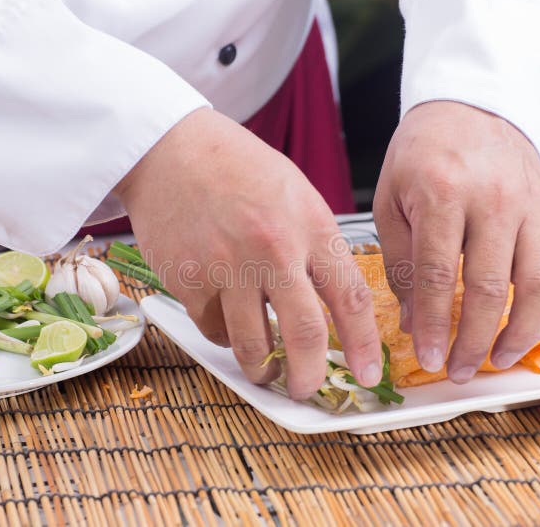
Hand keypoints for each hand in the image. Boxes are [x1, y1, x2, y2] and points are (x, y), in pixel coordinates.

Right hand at [115, 108, 382, 398]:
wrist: (170, 149)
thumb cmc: (237, 167)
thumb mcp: (296, 193)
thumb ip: (317, 244)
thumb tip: (333, 300)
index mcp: (310, 225)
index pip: (350, 298)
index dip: (364, 345)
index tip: (368, 373)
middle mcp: (273, 249)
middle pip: (304, 335)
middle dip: (310, 377)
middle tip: (308, 390)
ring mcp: (227, 267)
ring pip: (252, 345)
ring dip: (263, 370)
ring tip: (267, 371)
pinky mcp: (188, 280)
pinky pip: (213, 329)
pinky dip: (224, 336)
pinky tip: (227, 323)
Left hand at [373, 101, 539, 383]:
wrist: (472, 107)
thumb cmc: (421, 155)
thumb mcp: (391, 199)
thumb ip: (399, 261)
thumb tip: (413, 322)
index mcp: (441, 192)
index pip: (439, 274)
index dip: (435, 324)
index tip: (429, 358)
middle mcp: (492, 200)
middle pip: (490, 286)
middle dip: (473, 340)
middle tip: (457, 370)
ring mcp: (530, 206)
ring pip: (536, 284)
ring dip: (520, 333)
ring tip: (498, 361)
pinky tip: (527, 332)